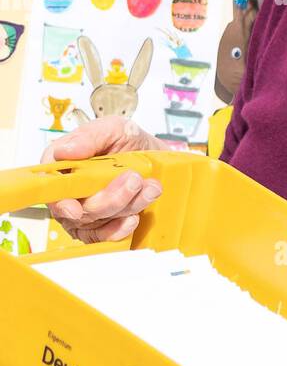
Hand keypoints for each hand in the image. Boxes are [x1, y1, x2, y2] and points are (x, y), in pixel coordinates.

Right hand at [40, 115, 163, 243]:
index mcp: (64, 165)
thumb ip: (90, 137)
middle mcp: (70, 191)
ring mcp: (85, 212)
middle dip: (108, 197)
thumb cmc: (129, 142)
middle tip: (134, 179)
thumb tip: (64, 151)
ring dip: (125, 205)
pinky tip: (135, 217)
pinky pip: (104, 237)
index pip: (48, 184)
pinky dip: (121, 229)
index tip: (74, 207)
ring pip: (96, 221)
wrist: (159, 159)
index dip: (57, 200)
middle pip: (76, 208)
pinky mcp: (102, 226)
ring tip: (149, 188)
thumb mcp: (115, 128)